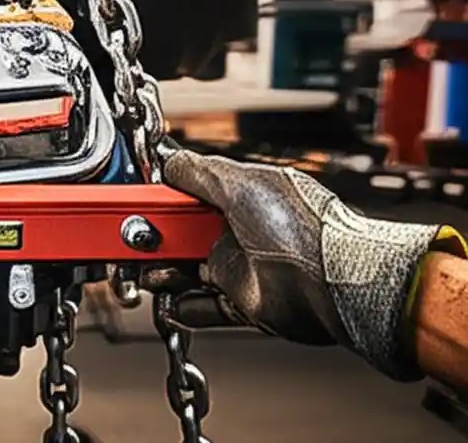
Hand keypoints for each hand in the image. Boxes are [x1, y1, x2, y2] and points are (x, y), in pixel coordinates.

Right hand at [163, 148, 467, 379]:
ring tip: (147, 273)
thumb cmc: (303, 229)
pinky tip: (171, 302)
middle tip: (133, 242)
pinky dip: (184, 305)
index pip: (186, 192)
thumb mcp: (241, 183)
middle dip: (154, 239)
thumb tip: (167, 161)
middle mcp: (239, 229)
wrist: (333, 283)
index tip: (135, 206)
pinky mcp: (244, 301)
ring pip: (186, 269)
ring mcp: (241, 266)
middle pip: (181, 233)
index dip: (159, 199)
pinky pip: (205, 305)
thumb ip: (198, 172)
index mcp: (241, 193)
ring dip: (162, 272)